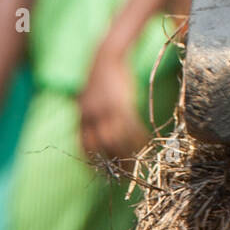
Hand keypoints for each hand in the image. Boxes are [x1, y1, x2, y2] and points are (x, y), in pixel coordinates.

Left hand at [78, 45, 148, 164]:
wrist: (107, 56)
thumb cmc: (101, 77)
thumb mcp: (89, 99)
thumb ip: (91, 116)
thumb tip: (100, 132)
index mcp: (82, 116)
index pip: (86, 146)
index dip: (94, 162)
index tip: (103, 174)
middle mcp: (91, 115)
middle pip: (102, 146)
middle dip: (115, 161)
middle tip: (126, 172)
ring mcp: (106, 109)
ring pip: (117, 139)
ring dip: (129, 152)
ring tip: (140, 159)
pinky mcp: (122, 102)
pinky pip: (131, 126)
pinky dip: (139, 136)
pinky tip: (147, 140)